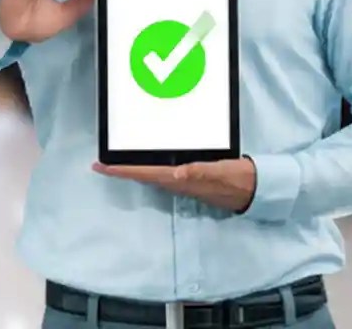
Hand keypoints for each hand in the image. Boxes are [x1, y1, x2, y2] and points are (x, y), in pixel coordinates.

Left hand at [93, 157, 256, 212]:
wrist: (252, 188)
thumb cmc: (235, 178)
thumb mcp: (220, 171)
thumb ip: (200, 171)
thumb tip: (178, 173)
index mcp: (179, 178)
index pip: (142, 174)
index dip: (120, 171)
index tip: (100, 167)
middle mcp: (176, 182)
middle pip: (140, 176)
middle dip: (119, 171)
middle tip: (100, 164)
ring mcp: (181, 182)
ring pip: (149, 175)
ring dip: (131, 170)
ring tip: (115, 163)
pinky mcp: (187, 178)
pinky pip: (161, 173)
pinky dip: (147, 167)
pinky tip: (143, 163)